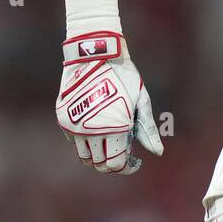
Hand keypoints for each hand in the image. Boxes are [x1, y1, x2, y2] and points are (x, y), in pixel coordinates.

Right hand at [56, 31, 163, 174]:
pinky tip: (98, 128)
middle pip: (98, 164)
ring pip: (84, 156)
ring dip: (97, 156)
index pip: (114, 163)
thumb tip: (158, 152)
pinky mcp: (64, 118)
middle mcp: (91, 130)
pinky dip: (86, 141)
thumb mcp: (141, 100)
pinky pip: (74, 141)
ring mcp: (75, 125)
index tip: (134, 162)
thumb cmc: (124, 75)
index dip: (125, 168)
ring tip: (111, 144)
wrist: (95, 54)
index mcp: (114, 127)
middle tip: (123, 155)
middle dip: (112, 164)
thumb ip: (146, 128)